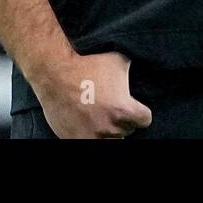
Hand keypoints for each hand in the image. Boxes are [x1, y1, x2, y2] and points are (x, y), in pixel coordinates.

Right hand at [34, 51, 152, 138]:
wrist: (54, 73)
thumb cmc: (87, 65)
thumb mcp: (117, 60)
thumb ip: (133, 71)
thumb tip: (147, 58)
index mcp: (123, 110)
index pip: (144, 120)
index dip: (140, 112)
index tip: (133, 108)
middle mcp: (109, 128)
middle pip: (126, 131)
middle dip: (121, 121)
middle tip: (110, 109)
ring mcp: (92, 137)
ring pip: (111, 141)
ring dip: (108, 132)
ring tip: (100, 118)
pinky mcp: (76, 141)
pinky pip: (91, 144)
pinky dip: (91, 136)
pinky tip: (87, 124)